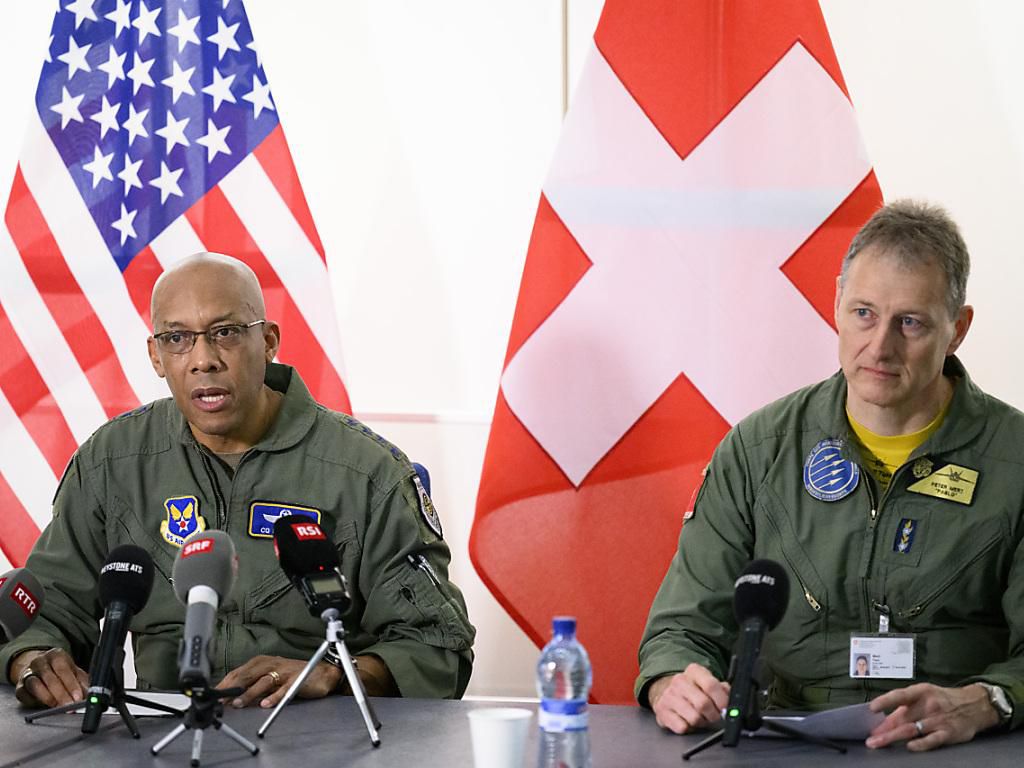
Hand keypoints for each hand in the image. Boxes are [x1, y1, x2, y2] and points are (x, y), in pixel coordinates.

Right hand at [11, 649, 88, 708]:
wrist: (40, 669)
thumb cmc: (60, 672)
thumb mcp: (75, 673)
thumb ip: (82, 683)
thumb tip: (88, 695)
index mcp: (56, 655)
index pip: (63, 668)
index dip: (71, 684)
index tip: (77, 696)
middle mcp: (40, 662)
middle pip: (49, 677)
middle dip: (61, 694)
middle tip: (69, 705)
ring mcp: (27, 674)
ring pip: (35, 685)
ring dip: (48, 698)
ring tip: (57, 706)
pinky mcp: (19, 687)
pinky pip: (24, 695)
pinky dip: (34, 702)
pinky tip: (43, 706)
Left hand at [217, 655, 341, 708]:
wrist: (323, 672)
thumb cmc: (294, 675)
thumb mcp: (271, 676)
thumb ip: (253, 684)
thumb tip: (231, 696)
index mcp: (262, 662)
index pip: (239, 672)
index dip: (226, 684)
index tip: (215, 695)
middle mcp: (271, 664)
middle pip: (247, 675)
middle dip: (232, 688)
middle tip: (221, 700)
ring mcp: (284, 672)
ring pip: (263, 682)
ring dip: (249, 694)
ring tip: (238, 704)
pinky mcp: (296, 680)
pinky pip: (283, 690)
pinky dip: (274, 697)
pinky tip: (266, 704)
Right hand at [647, 663, 730, 733]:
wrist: (665, 691)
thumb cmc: (692, 689)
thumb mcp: (707, 682)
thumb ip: (722, 688)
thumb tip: (731, 698)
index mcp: (693, 671)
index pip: (711, 685)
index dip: (721, 700)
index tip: (725, 708)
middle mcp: (679, 681)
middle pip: (703, 704)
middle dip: (713, 715)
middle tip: (714, 716)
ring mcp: (669, 696)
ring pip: (694, 718)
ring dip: (701, 722)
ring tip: (700, 718)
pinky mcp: (662, 711)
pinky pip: (682, 727)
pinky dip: (688, 728)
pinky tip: (687, 720)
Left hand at [867, 683, 998, 751]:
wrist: (975, 705)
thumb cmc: (943, 700)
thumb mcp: (924, 696)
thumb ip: (903, 708)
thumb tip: (882, 721)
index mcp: (921, 692)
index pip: (900, 695)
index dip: (885, 701)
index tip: (872, 708)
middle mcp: (929, 705)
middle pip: (902, 718)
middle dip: (884, 729)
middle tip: (870, 738)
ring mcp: (939, 719)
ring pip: (912, 729)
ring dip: (893, 737)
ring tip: (879, 743)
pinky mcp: (949, 733)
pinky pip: (933, 740)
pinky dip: (921, 744)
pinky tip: (910, 747)